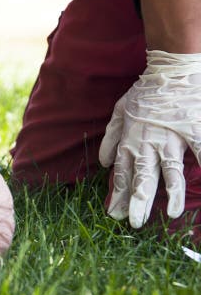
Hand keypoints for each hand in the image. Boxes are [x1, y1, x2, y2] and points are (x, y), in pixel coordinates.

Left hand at [99, 50, 200, 227]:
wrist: (170, 72)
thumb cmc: (144, 92)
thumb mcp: (118, 112)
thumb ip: (111, 138)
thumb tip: (104, 162)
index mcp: (131, 141)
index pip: (122, 174)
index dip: (118, 195)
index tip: (115, 214)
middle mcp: (148, 144)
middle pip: (142, 179)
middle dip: (137, 203)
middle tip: (133, 223)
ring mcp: (171, 140)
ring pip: (169, 172)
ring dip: (169, 194)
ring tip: (169, 214)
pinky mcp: (192, 133)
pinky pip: (198, 153)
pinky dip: (200, 164)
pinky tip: (198, 184)